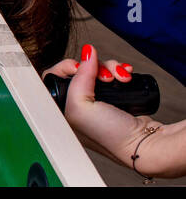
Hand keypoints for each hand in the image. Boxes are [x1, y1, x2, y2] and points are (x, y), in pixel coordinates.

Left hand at [43, 45, 157, 168]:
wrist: (145, 144)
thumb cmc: (111, 136)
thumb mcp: (81, 106)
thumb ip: (79, 77)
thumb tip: (87, 54)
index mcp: (62, 110)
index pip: (53, 77)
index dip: (65, 67)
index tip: (79, 67)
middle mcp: (77, 105)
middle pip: (78, 70)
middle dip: (93, 67)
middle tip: (105, 76)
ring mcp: (97, 101)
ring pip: (97, 70)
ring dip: (110, 68)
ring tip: (122, 78)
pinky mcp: (114, 98)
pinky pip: (112, 75)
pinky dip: (119, 71)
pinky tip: (127, 75)